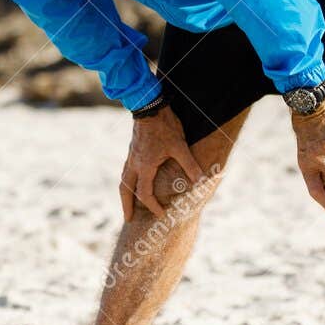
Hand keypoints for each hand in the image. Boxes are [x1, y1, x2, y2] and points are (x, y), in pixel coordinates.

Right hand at [119, 106, 206, 220]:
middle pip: (125, 190)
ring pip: (123, 179)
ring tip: (127, 203)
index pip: (145, 194)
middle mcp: (134, 163)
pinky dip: (127, 181)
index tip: (161, 214)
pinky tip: (133, 181)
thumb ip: (190, 165)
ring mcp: (131, 156)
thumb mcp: (180, 146)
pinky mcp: (132, 149)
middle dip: (127, 206)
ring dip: (125, 194)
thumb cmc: (164, 126)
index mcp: (145, 166)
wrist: (149, 106)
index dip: (153, 206)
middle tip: (128, 219)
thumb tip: (201, 181)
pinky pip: (126, 170)